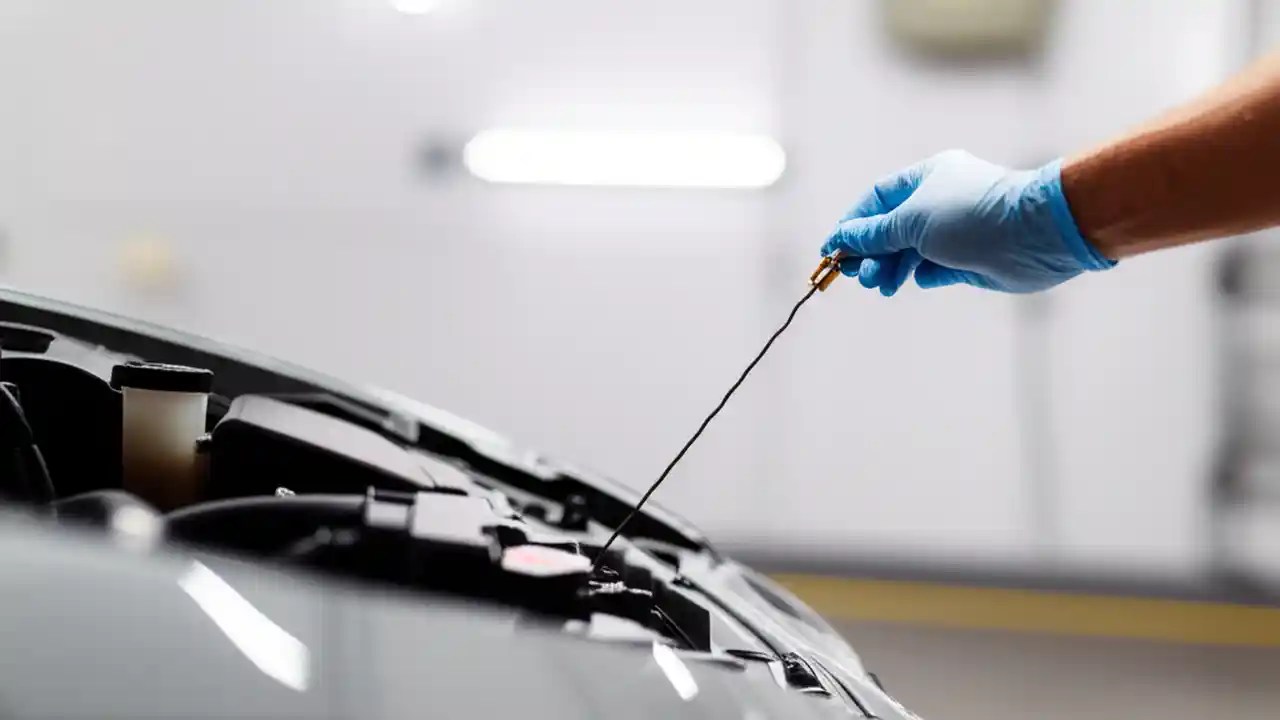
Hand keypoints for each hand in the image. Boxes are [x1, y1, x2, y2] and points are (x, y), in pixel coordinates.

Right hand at [820, 150, 1114, 295]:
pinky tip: (916, 280)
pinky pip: (934, 268)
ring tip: (880, 286)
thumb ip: (875, 233)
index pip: (877, 200)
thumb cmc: (973, 215)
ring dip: (890, 268)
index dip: (853, 225)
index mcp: (926, 178)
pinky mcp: (970, 259)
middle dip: (870, 252)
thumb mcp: (912, 220)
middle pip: (891, 229)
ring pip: (909, 252)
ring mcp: (956, 231)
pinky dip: (921, 275)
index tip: (832, 250)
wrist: (1037, 236)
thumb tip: (843, 239)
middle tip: (858, 275)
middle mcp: (940, 201)